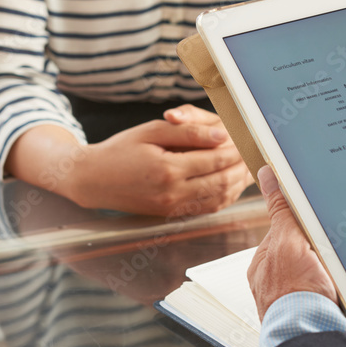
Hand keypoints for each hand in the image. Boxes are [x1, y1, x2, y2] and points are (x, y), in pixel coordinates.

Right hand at [70, 112, 251, 216]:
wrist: (92, 179)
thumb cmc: (120, 150)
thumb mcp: (151, 131)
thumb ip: (187, 132)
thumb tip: (220, 134)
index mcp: (168, 169)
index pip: (214, 159)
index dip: (234, 147)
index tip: (246, 136)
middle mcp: (172, 193)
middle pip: (221, 180)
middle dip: (240, 165)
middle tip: (252, 150)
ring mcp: (172, 208)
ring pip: (218, 198)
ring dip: (236, 182)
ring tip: (247, 165)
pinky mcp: (170, 215)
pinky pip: (206, 208)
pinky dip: (223, 196)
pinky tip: (230, 183)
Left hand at [248, 165, 337, 319]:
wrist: (310, 339)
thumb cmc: (296, 294)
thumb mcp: (290, 241)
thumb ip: (281, 210)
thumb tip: (268, 175)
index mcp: (264, 264)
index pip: (285, 231)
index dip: (304, 226)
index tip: (319, 228)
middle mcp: (273, 284)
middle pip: (301, 253)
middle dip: (317, 252)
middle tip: (333, 256)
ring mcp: (291, 302)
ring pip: (315, 274)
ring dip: (328, 274)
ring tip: (340, 277)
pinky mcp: (310, 317)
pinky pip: (325, 295)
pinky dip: (334, 293)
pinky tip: (344, 295)